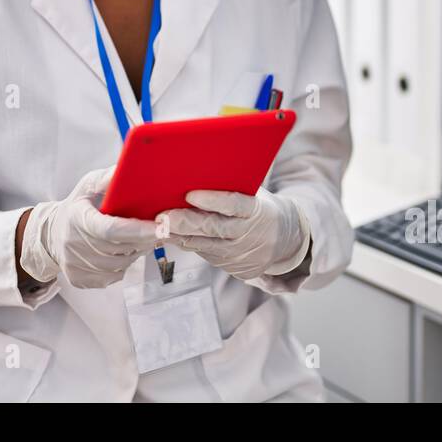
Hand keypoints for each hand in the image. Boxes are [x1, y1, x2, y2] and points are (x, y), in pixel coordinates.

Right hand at [20, 168, 158, 288]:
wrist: (50, 235)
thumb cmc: (75, 207)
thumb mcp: (88, 186)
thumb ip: (108, 179)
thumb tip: (130, 168)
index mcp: (77, 218)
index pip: (111, 229)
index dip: (138, 230)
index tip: (161, 227)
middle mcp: (74, 245)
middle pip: (121, 248)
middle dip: (144, 240)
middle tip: (157, 229)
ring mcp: (77, 265)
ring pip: (121, 264)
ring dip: (136, 252)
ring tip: (137, 238)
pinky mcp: (81, 280)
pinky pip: (115, 275)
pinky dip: (124, 264)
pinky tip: (122, 251)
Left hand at [156, 188, 309, 280]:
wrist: (285, 239)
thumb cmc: (261, 207)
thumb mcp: (255, 195)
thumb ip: (232, 189)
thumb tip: (197, 173)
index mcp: (257, 211)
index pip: (234, 205)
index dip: (212, 201)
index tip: (190, 194)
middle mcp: (248, 235)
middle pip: (213, 229)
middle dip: (184, 222)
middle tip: (161, 216)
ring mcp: (241, 255)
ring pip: (204, 246)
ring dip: (177, 236)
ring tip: (156, 227)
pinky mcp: (234, 269)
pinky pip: (206, 255)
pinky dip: (187, 244)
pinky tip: (169, 236)